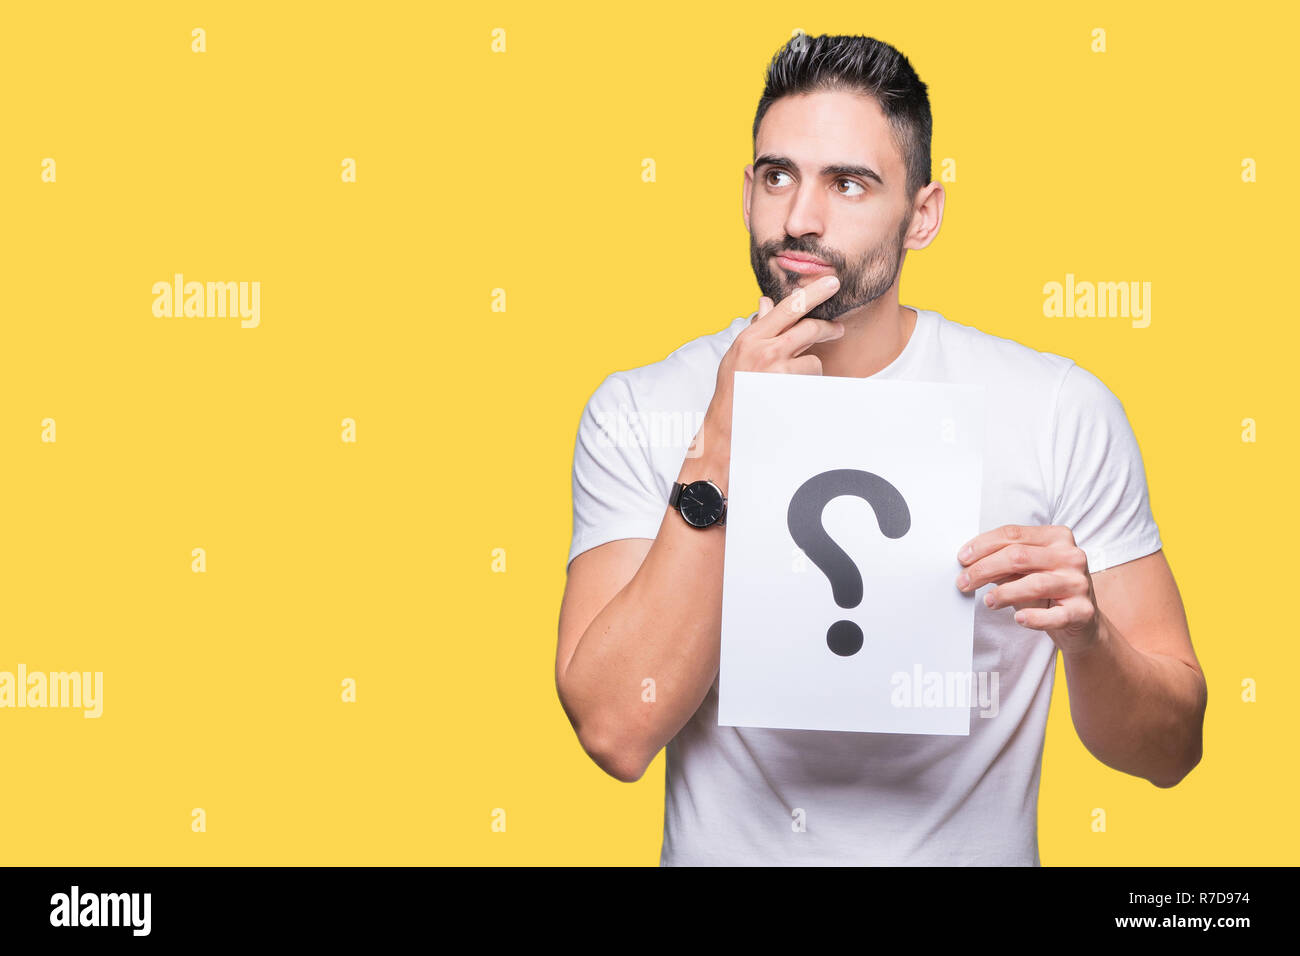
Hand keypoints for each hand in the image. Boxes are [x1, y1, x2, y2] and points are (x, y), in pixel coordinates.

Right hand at [702, 275, 844, 442]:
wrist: (728, 424)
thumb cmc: (733, 387)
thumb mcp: (739, 353)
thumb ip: (757, 328)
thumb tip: (765, 302)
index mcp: (752, 337)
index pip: (788, 307)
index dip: (813, 293)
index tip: (831, 283)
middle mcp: (765, 350)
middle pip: (809, 328)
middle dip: (829, 327)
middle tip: (837, 329)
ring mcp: (777, 370)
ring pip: (813, 359)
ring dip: (811, 368)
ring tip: (795, 379)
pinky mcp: (788, 387)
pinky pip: (811, 380)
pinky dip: (808, 385)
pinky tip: (792, 391)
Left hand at [954, 524, 1100, 655]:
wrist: (1081, 620)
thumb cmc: (1046, 590)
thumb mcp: (1025, 570)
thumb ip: (1003, 562)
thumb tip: (968, 561)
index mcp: (1057, 537)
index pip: (1013, 534)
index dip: (983, 545)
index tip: (962, 559)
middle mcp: (1071, 556)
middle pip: (1019, 556)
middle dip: (985, 569)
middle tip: (964, 582)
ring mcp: (1079, 583)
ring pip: (1035, 584)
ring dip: (1004, 593)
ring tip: (987, 601)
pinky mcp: (1083, 611)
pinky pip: (1055, 615)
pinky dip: (1035, 618)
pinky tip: (1018, 618)